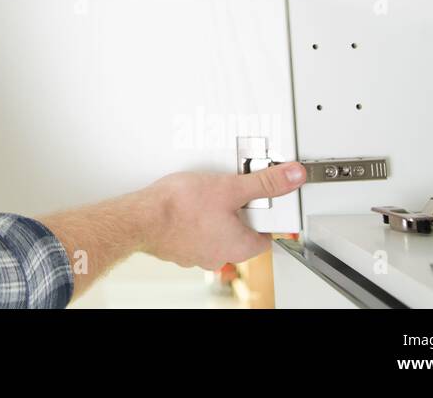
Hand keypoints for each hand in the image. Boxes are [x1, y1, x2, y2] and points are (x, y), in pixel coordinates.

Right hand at [136, 162, 305, 269]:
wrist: (140, 217)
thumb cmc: (180, 207)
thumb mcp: (230, 187)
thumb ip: (264, 182)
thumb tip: (292, 177)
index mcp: (240, 246)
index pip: (266, 234)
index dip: (266, 214)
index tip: (260, 198)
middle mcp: (220, 256)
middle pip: (241, 232)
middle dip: (237, 210)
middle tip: (229, 189)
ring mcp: (196, 255)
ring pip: (215, 232)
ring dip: (213, 215)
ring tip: (204, 193)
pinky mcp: (177, 248)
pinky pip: (192, 233)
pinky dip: (192, 220)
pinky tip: (184, 203)